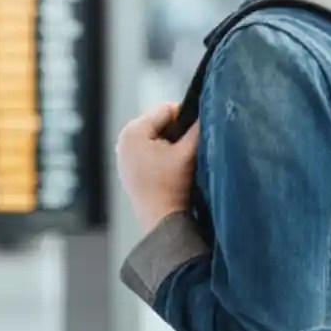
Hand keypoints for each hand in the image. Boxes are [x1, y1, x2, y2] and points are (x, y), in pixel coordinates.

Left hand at [115, 102, 199, 232]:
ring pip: (155, 136)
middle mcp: (123, 139)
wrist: (162, 221)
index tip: (198, 132)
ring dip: (170, 143)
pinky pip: (148, 149)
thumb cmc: (173, 187)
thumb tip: (207, 110)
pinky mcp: (128, 167)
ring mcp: (123, 154)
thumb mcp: (188, 152)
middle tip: (189, 148)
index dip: (186, 117)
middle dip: (176, 131)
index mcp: (133, 131)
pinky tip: (170, 168)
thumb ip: (198, 128)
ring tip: (180, 159)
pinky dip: (161, 154)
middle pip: (159, 122)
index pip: (166, 109)